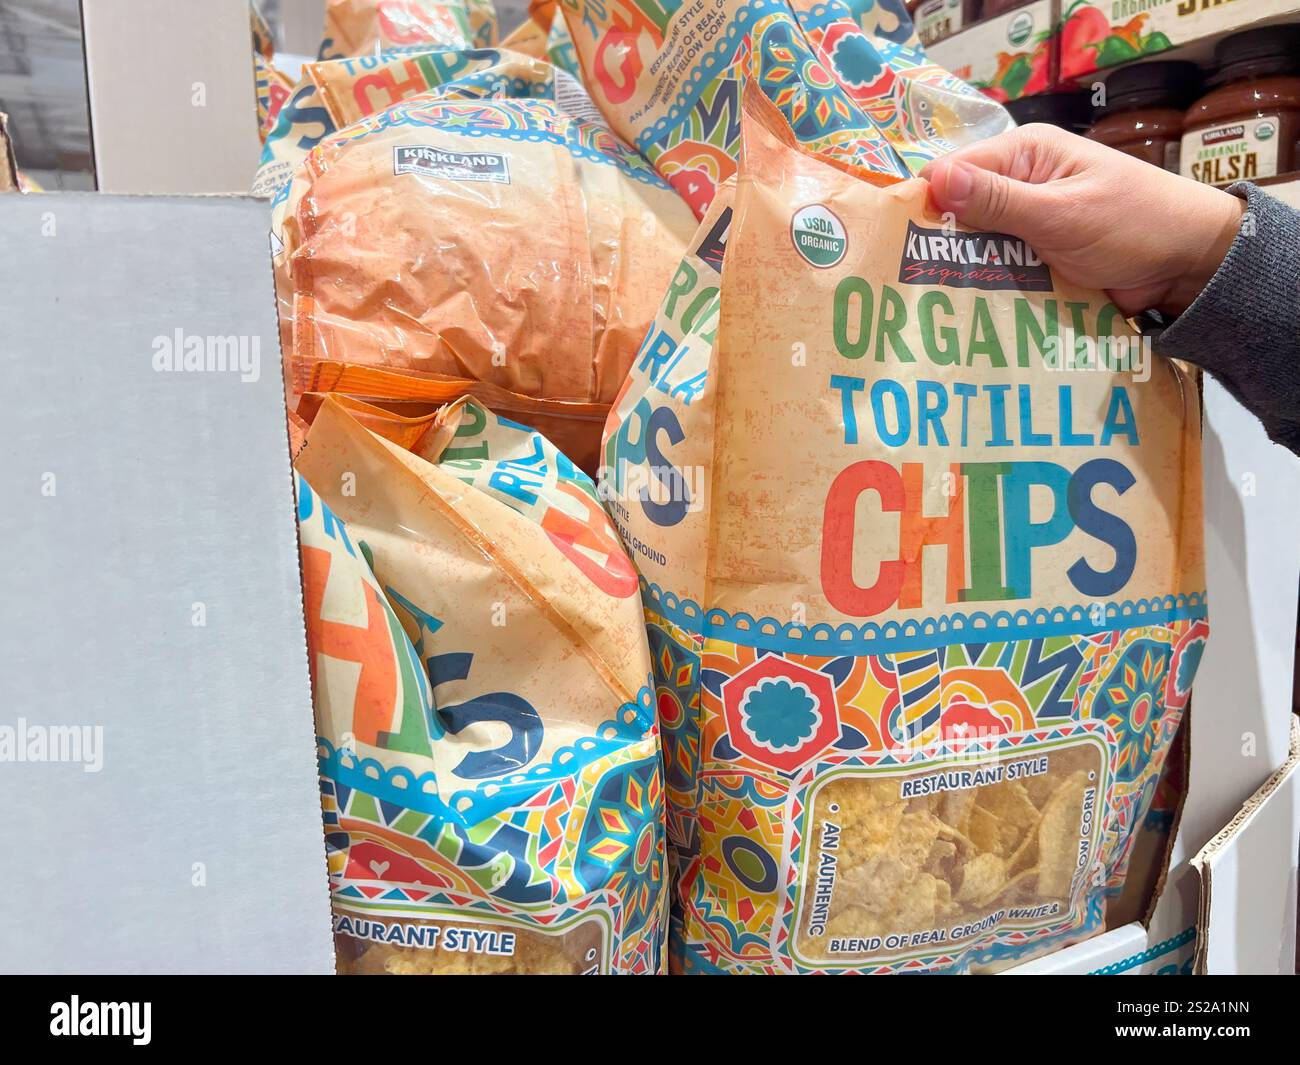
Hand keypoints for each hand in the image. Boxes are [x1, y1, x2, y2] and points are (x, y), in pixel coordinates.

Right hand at [920, 123, 1245, 317]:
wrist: (1189, 265)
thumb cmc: (1134, 224)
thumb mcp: (1062, 212)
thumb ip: (999, 200)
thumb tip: (936, 178)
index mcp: (1024, 154)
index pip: (952, 172)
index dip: (924, 205)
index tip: (901, 245)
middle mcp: (1020, 183)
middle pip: (957, 213)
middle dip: (940, 246)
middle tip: (913, 286)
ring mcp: (1027, 223)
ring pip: (975, 248)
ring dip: (965, 273)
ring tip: (938, 306)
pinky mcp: (1036, 257)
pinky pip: (999, 271)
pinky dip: (989, 289)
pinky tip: (970, 312)